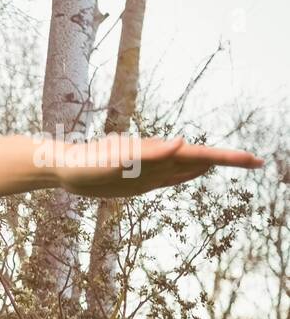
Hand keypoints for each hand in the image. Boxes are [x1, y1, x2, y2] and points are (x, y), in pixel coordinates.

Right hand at [42, 134, 263, 198]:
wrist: (60, 172)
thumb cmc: (84, 166)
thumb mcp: (115, 158)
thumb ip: (149, 153)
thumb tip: (183, 144)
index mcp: (156, 167)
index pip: (200, 158)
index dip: (228, 158)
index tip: (256, 160)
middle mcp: (155, 172)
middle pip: (197, 163)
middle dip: (225, 161)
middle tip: (255, 160)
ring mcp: (144, 173)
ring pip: (184, 167)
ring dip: (206, 162)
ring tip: (227, 159)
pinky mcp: (133, 171)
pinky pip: (166, 168)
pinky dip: (183, 163)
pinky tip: (184, 158)